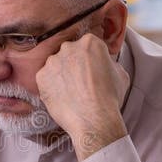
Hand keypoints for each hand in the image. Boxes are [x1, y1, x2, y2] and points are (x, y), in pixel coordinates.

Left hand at [36, 34, 129, 160]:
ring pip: (56, 65)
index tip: (91, 69)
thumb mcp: (120, 74)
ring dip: (61, 75)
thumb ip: (109, 63)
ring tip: (71, 92)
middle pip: (69, 53)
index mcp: (90, 42)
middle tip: (80, 82)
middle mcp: (69, 47)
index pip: (87, 46)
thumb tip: (104, 63)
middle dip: (73, 64)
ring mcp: (52, 61)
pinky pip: (45, 78)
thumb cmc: (109, 98)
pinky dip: (51, 86)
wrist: (94, 119)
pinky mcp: (41, 76)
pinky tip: (61, 97)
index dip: (90, 59)